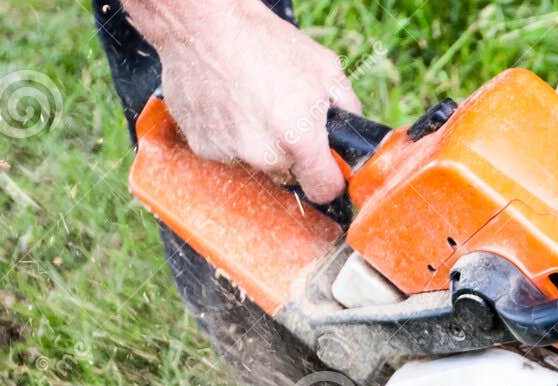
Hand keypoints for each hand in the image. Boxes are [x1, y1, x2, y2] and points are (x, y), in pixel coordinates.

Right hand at [131, 0, 360, 202]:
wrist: (203, 24)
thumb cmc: (265, 42)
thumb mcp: (326, 69)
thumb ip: (349, 109)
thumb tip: (354, 133)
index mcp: (300, 141)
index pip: (324, 190)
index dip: (330, 178)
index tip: (328, 166)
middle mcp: (265, 156)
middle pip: (290, 176)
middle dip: (293, 155)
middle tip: (286, 117)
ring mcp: (230, 154)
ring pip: (258, 165)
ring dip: (261, 145)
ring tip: (256, 105)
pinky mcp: (203, 147)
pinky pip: (228, 153)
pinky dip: (232, 136)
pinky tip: (231, 104)